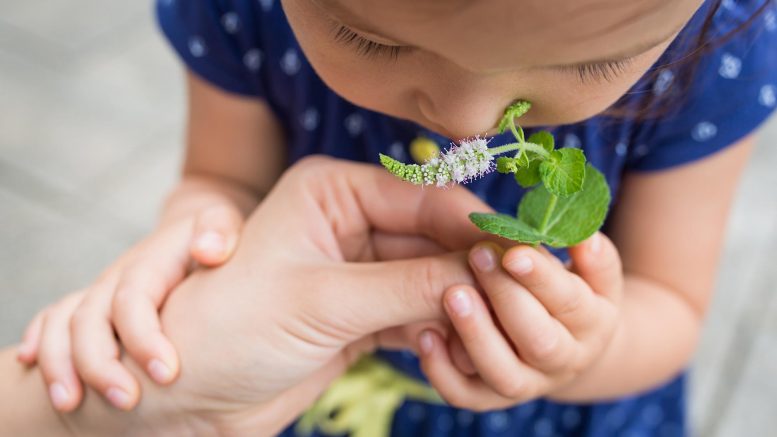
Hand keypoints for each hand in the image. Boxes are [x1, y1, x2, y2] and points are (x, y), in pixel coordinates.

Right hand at [16, 202, 243, 410]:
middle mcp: (115, 280)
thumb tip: (209, 250)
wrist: (192, 232)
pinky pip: (52, 319)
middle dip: (100, 365)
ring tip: (69, 403)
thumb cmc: (212, 236)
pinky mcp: (92, 305)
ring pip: (62, 325)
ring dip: (59, 365)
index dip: (144, 338)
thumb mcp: (222, 223)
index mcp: (147, 266)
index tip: (168, 373)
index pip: (134, 301)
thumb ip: (218, 232)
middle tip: (127, 402)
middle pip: (90, 320)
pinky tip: (29, 367)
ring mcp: (99, 293)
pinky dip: (38, 342)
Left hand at [117, 156, 492, 434]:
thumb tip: (490, 272)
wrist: (189, 396)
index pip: (422, 199)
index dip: (476, 225)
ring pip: (429, 278)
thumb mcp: (325, 301)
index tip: (526, 250)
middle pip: (433, 238)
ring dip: (461, 302)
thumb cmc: (233, 328)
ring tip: (502, 324)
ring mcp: (356, 269)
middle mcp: (347, 222)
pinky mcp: (360, 313)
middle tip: (526, 293)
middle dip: (474, 267)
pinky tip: (466, 344)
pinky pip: (416, 313)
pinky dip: (440, 329)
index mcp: (330, 191)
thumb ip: (411, 285)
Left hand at [416, 233, 623, 410]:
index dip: (543, 277)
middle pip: (540, 340)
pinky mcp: (493, 396)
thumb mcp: (584, 263)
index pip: (571, 301)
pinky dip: (444, 370)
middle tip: (477, 255)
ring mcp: (530, 382)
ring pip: (506, 375)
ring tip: (452, 294)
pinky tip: (426, 335)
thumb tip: (575, 232)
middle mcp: (567, 358)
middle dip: (506, 298)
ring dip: (477, 335)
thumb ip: (577, 243)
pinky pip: (467, 394)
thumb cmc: (565, 283)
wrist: (564, 338)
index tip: (513, 252)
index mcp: (594, 320)